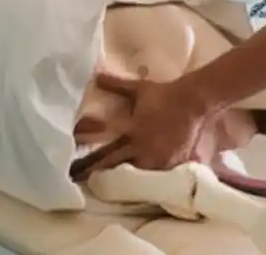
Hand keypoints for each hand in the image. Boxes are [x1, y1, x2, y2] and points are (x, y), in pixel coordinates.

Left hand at [69, 72, 210, 178]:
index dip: (87, 158)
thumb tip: (96, 75)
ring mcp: (156, 158)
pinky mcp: (170, 163)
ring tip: (99, 188)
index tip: (71, 166)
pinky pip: (152, 178)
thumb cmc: (164, 94)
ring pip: (132, 175)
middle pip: (114, 166)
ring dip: (117, 180)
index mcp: (131, 130)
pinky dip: (141, 182)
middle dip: (95, 173)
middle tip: (77, 180)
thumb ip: (116, 84)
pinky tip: (131, 190)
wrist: (193, 102)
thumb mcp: (139, 88)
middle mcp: (141, 147)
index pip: (104, 149)